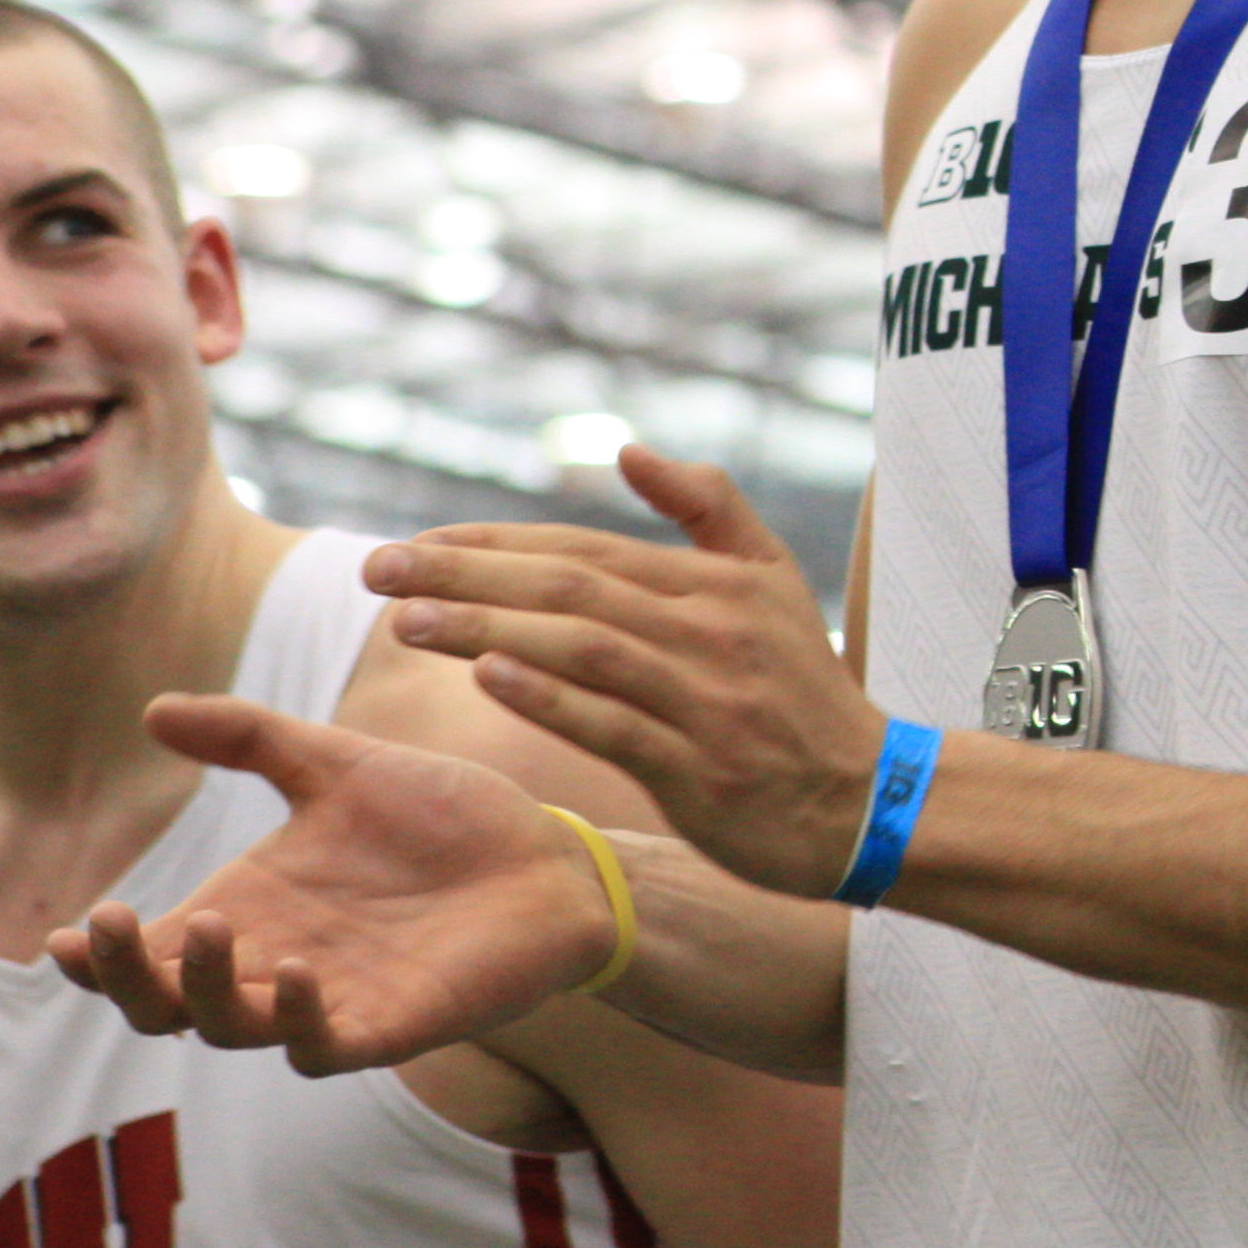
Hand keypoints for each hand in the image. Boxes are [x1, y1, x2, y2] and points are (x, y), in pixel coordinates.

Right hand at [46, 695, 607, 1072]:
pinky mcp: (390, 1026)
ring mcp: (328, 1002)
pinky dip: (297, 1021)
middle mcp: (273, 964)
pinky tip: (294, 971)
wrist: (550, 857)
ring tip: (205, 925)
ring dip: (202, 988)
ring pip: (231, 1030)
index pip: (146, 952)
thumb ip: (251, 739)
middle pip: (164, 1005)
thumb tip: (153, 708)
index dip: (97, 957)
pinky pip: (322, 1048)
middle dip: (123, 977)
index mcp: (251, 910)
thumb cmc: (445, 818)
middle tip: (106, 926)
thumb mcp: (339, 765)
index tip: (64, 932)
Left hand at [369, 447, 881, 896]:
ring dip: (488, 628)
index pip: (587, 547)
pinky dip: (548, 697)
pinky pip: (612, 723)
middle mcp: (708, 631)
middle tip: (378, 568)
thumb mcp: (773, 581)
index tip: (414, 543)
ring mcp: (703, 699)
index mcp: (717, 584)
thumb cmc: (804, 690)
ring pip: (581, 648)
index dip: (497, 541)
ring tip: (405, 621)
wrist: (870, 798)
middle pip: (572, 586)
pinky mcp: (698, 768)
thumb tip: (631, 449)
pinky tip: (487, 677)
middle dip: (467, 573)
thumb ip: (708, 509)